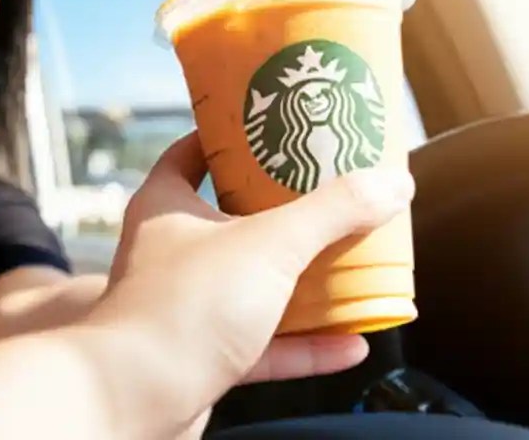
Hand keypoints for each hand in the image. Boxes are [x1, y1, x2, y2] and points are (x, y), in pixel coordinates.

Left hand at [87, 132, 413, 433]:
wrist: (135, 398)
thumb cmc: (183, 307)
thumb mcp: (270, 243)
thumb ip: (333, 212)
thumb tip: (393, 180)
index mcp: (167, 206)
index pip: (192, 154)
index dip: (230, 138)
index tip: (274, 128)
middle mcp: (172, 253)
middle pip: (233, 221)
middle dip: (284, 214)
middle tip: (332, 197)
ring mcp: (187, 308)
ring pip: (253, 287)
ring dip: (302, 283)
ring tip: (354, 267)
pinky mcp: (203, 358)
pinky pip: (264, 346)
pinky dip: (307, 346)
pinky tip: (352, 344)